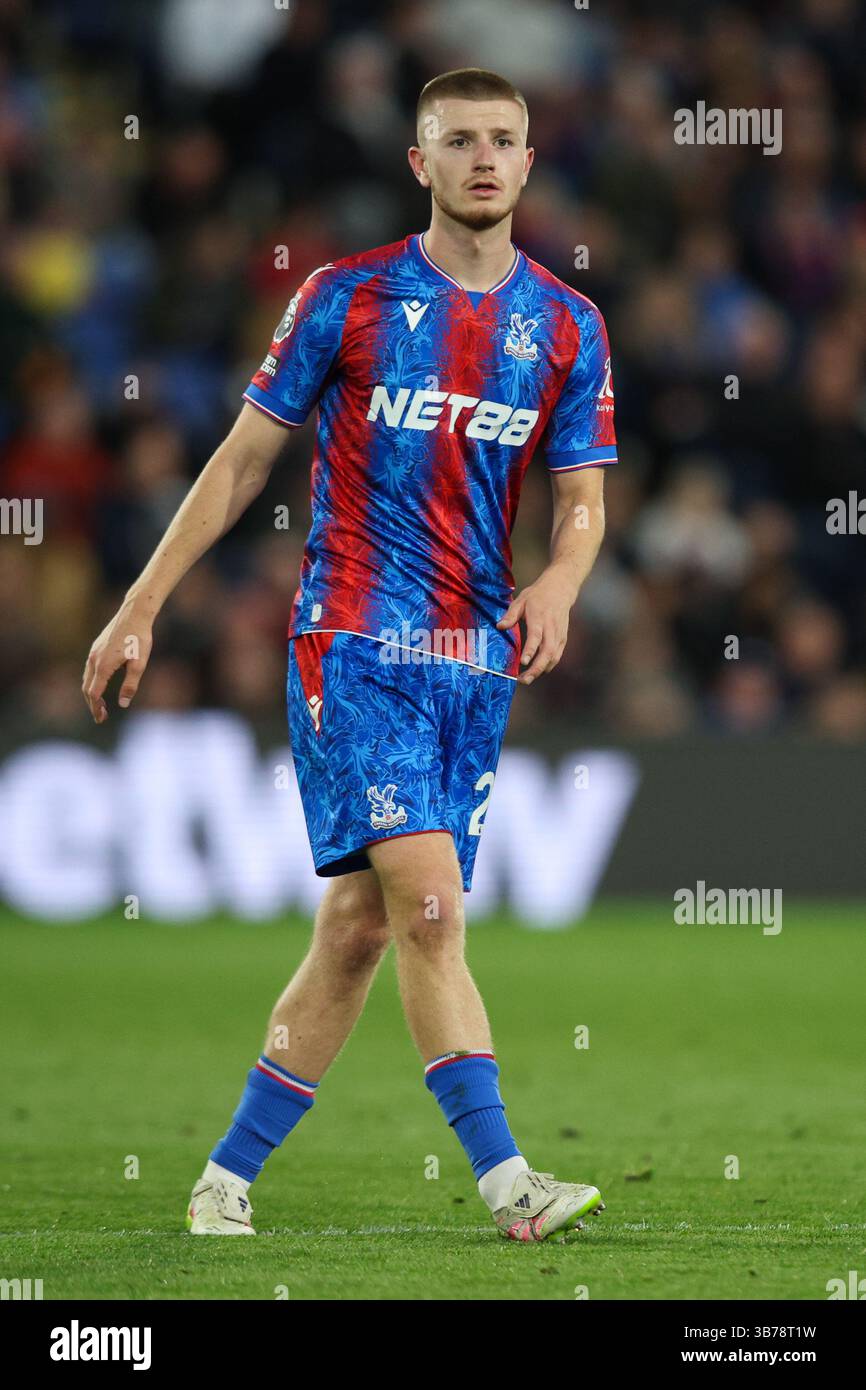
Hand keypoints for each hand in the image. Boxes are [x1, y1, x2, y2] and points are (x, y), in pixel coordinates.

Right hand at [82, 599, 153, 722]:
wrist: (134, 613)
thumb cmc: (140, 638)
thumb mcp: (139, 663)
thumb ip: (130, 685)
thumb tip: (123, 704)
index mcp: (103, 665)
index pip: (94, 693)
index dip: (96, 708)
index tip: (101, 719)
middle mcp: (94, 659)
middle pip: (87, 688)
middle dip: (92, 704)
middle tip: (101, 717)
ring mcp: (93, 652)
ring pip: (86, 678)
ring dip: (91, 694)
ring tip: (101, 705)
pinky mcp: (96, 647)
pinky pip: (89, 669)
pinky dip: (92, 682)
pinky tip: (101, 686)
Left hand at [496, 566, 575, 684]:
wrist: (561, 588)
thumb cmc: (538, 595)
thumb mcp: (521, 600)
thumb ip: (510, 615)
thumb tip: (499, 627)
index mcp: (539, 618)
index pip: (536, 637)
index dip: (530, 651)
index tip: (523, 662)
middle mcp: (551, 628)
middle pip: (547, 652)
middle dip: (537, 668)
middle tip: (524, 679)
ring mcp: (559, 634)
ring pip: (554, 657)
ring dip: (541, 670)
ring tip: (527, 679)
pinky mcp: (563, 638)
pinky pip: (557, 656)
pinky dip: (548, 665)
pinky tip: (538, 671)